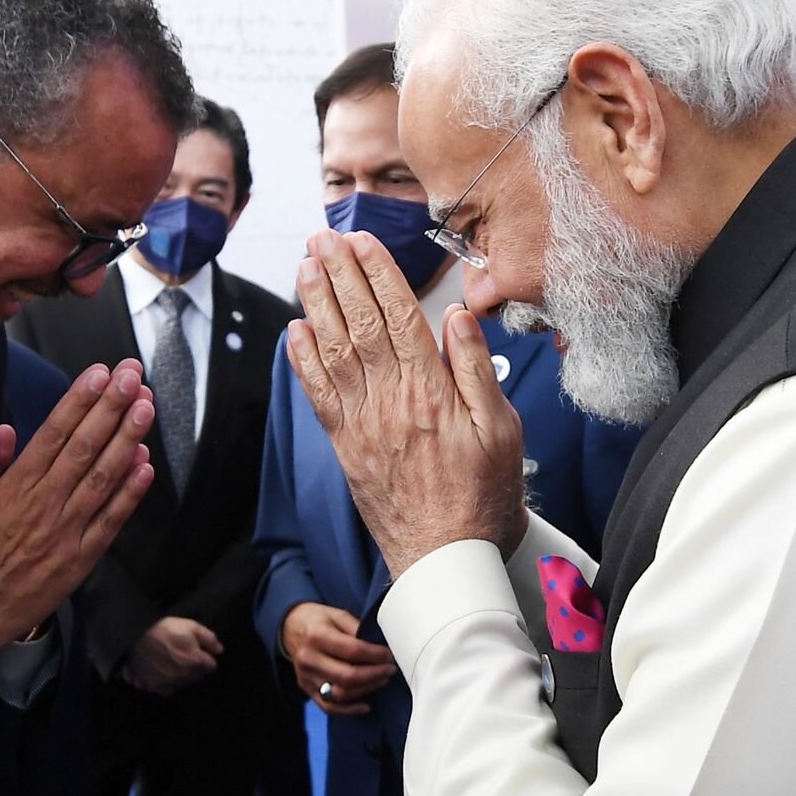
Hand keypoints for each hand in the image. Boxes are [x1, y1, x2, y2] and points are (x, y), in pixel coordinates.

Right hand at [0, 360, 155, 660]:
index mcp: (13, 489)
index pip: (54, 434)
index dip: (80, 400)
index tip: (101, 374)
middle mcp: (46, 506)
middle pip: (87, 448)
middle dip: (113, 407)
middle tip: (135, 376)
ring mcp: (67, 534)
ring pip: (105, 478)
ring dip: (129, 440)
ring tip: (147, 408)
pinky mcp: (80, 560)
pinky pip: (112, 521)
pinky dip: (131, 494)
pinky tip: (146, 466)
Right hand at [122, 616, 222, 694]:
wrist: (134, 636)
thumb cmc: (164, 629)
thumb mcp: (190, 626)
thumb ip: (209, 639)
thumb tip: (219, 651)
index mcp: (195, 662)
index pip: (211, 666)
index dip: (205, 657)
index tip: (197, 651)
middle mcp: (183, 677)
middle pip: (196, 677)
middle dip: (194, 668)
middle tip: (183, 655)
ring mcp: (167, 684)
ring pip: (181, 684)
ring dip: (180, 676)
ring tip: (170, 662)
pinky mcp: (152, 686)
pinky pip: (164, 689)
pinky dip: (164, 682)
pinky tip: (159, 671)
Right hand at [280, 602, 396, 715]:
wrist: (289, 628)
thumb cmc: (317, 620)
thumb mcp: (337, 614)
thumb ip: (357, 629)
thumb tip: (379, 647)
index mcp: (317, 635)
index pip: (352, 651)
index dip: (376, 656)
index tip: (390, 656)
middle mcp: (309, 658)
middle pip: (347, 676)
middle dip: (375, 675)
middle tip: (390, 670)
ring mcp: (306, 676)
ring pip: (341, 694)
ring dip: (366, 689)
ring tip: (381, 680)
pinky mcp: (306, 688)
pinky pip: (329, 706)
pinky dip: (349, 710)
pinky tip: (366, 705)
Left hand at [288, 230, 527, 578]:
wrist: (446, 557)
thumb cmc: (483, 495)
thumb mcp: (501, 429)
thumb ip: (476, 369)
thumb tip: (457, 314)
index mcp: (432, 391)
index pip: (399, 316)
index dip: (378, 274)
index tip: (363, 241)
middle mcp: (391, 401)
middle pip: (360, 324)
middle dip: (340, 275)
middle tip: (323, 238)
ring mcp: (363, 424)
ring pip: (333, 352)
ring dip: (316, 305)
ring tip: (305, 266)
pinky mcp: (346, 447)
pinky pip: (319, 396)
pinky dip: (303, 361)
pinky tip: (294, 331)